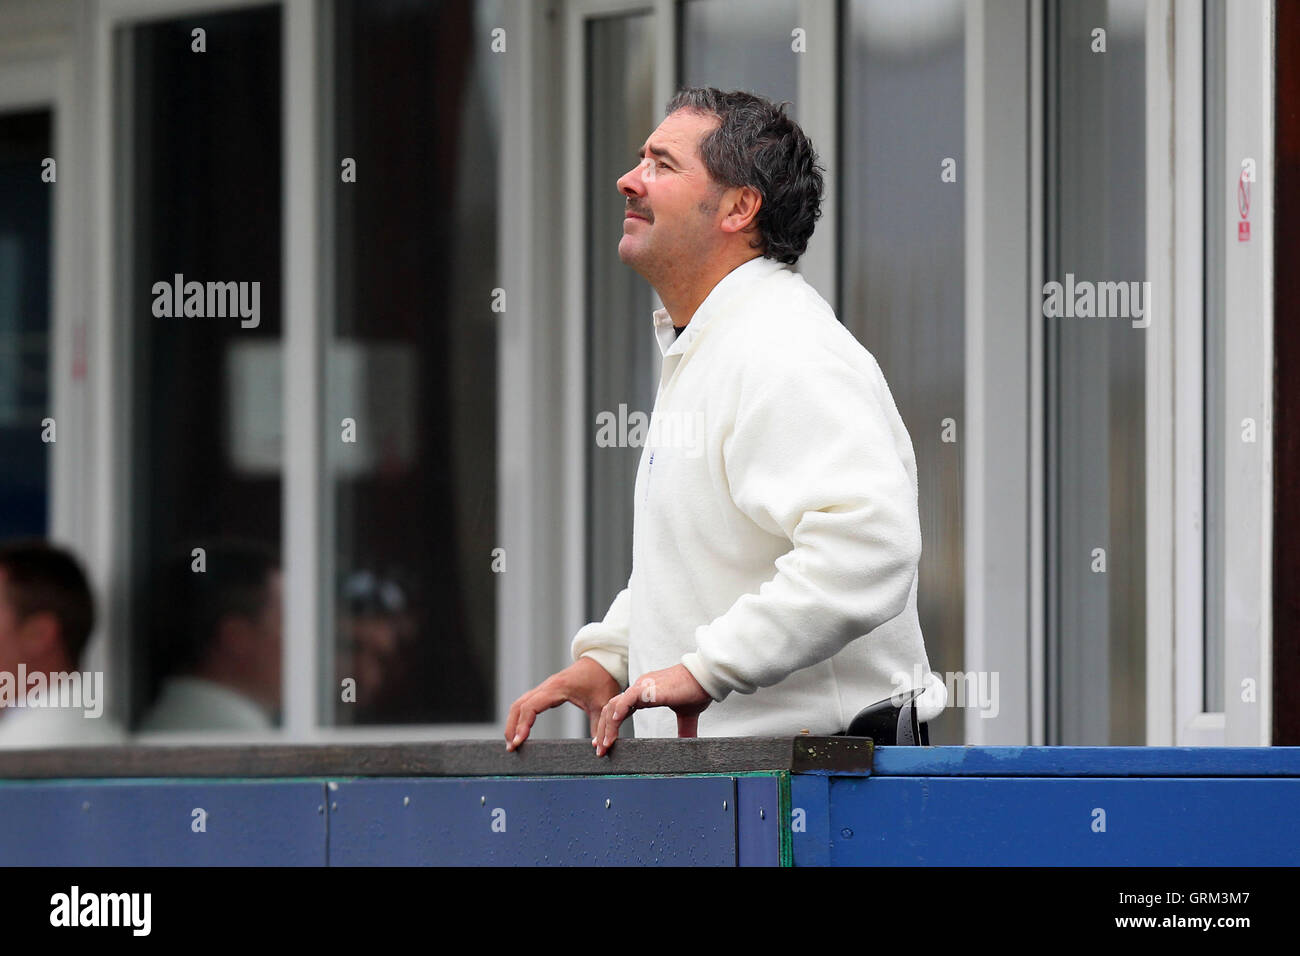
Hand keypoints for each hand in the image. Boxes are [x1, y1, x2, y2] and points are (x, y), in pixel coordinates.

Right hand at [505, 657, 620, 750]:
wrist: (603, 661)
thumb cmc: (602, 679)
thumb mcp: (603, 704)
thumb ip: (599, 726)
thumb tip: (598, 748)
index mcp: (557, 688)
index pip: (531, 707)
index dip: (522, 725)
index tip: (519, 742)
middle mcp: (547, 686)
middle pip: (519, 706)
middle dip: (512, 727)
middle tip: (511, 748)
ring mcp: (545, 687)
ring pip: (520, 703)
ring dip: (513, 721)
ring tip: (513, 742)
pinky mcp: (547, 690)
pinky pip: (527, 702)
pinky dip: (520, 715)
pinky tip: (521, 729)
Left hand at [593, 664, 712, 755]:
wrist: (706, 678)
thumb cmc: (697, 690)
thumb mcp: (687, 715)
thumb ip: (684, 729)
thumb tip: (687, 743)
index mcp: (644, 693)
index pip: (619, 709)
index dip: (610, 726)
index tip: (605, 742)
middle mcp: (639, 688)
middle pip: (611, 709)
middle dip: (603, 730)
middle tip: (599, 749)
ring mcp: (642, 686)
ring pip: (615, 706)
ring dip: (607, 726)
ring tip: (605, 744)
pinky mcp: (648, 688)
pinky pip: (627, 698)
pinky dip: (618, 710)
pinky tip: (615, 723)